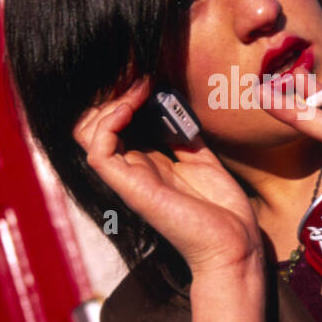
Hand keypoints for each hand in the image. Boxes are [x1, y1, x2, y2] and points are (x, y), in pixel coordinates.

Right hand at [72, 75, 264, 275]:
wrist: (235, 244)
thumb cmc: (223, 210)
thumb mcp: (201, 159)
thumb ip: (181, 135)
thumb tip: (169, 107)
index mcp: (145, 164)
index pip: (110, 124)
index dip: (120, 97)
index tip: (144, 77)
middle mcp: (130, 170)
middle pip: (92, 124)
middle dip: (111, 94)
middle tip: (138, 79)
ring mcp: (128, 179)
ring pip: (86, 134)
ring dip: (109, 104)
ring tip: (136, 91)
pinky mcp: (130, 188)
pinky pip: (98, 150)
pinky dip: (110, 122)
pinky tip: (132, 108)